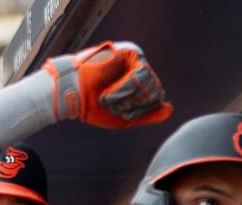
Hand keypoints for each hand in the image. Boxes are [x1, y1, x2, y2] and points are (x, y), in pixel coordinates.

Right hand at [41, 42, 172, 128]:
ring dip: (128, 97)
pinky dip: (125, 88)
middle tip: (113, 105)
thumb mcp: (124, 116)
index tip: (119, 111)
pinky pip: (140, 73)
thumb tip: (170, 109)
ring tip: (109, 98)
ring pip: (148, 83)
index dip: (139, 109)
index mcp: (139, 82)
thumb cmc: (93, 105)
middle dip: (134, 104)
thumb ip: (147, 114)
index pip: (156, 97)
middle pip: (155, 90)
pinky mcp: (129, 51)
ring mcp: (135, 58)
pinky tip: (110, 91)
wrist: (72, 95)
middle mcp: (139, 68)